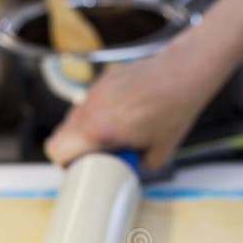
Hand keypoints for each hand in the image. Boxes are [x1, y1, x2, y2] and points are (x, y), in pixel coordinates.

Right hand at [44, 52, 206, 170]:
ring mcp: (95, 92)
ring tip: (112, 134)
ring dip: (86, 130)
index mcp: (98, 129)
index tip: (80, 167)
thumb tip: (127, 169)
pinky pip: (90, 103)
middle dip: (74, 148)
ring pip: (74, 118)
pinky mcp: (104, 80)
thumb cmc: (174, 110)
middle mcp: (90, 108)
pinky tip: (123, 114)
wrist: (185, 73)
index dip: (65, 163)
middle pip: (61, 134)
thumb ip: (134, 165)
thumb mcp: (157, 154)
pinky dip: (98, 113)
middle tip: (97, 154)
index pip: (57, 150)